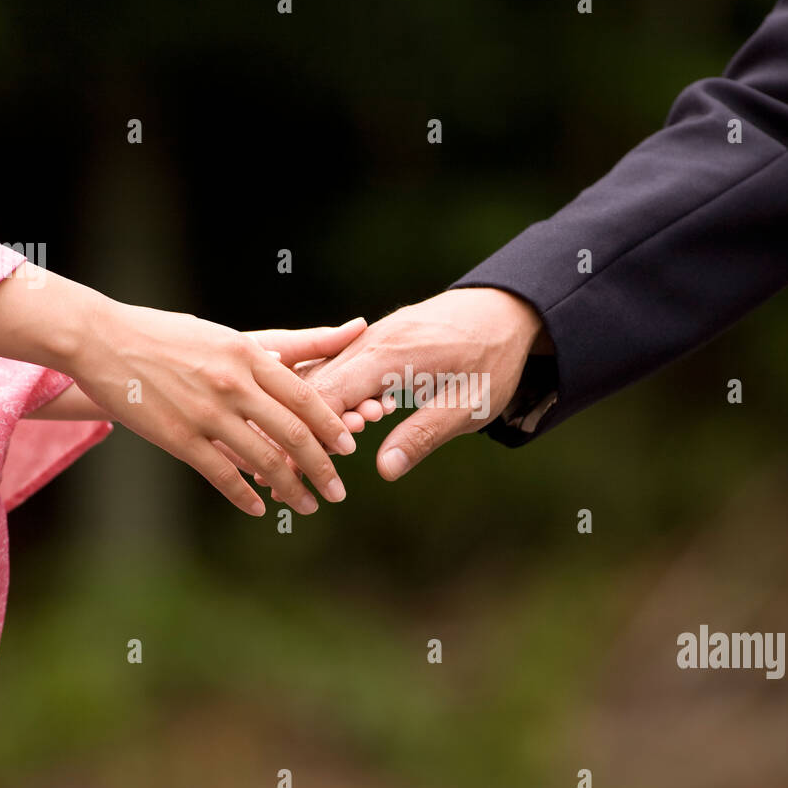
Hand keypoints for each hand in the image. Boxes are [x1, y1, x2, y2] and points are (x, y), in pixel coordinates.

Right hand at [68, 299, 356, 516]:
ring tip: (307, 505)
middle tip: (338, 492)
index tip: (349, 449)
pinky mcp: (178, 437)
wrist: (102, 339)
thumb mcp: (222, 334)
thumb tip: (298, 359)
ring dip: (291, 488)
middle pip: (294, 434)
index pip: (306, 397)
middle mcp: (234, 385)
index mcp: (249, 355)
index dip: (332, 427)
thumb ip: (264, 352)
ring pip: (263, 460)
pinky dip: (245, 496)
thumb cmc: (165, 334)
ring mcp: (206, 413)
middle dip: (322, 468)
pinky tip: (259, 508)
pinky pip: (222, 474)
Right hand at [303, 288, 545, 479]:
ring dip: (312, 415)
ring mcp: (371, 336)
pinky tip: (331, 425)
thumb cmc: (493, 360)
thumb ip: (424, 434)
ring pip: (322, 375)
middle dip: (298, 431)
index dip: (308, 435)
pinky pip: (339, 367)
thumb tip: (384, 469)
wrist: (507, 311)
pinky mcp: (376, 339)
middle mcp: (372, 340)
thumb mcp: (468, 405)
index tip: (295, 471)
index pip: (328, 395)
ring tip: (298, 457)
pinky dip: (329, 397)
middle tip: (280, 476)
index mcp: (391, 355)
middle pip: (315, 385)